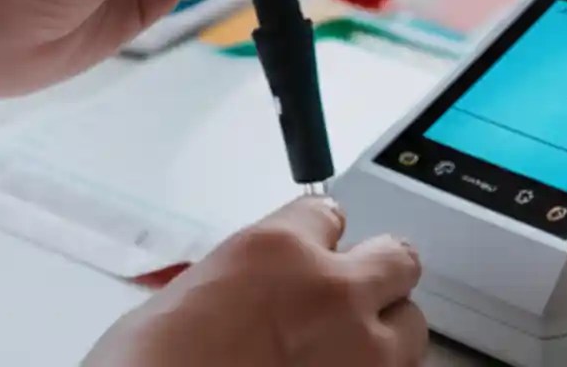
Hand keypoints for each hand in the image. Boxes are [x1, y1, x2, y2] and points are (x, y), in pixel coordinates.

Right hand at [83, 198, 428, 366]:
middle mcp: (332, 290)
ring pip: (411, 325)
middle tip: (348, 296)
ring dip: (385, 333)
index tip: (318, 250)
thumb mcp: (193, 294)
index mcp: (277, 249)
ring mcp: (361, 350)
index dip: (320, 238)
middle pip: (396, 259)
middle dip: (375, 274)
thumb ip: (252, 279)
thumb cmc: (154, 365)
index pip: (328, 214)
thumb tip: (267, 291)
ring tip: (346, 350)